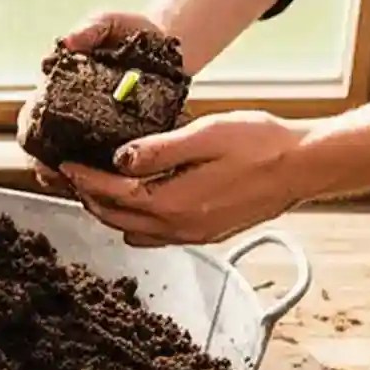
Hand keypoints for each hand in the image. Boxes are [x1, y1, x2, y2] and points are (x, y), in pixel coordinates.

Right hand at [24, 12, 168, 191]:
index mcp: (58, 95)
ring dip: (76, 182)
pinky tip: (113, 189)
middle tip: (63, 178)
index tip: (38, 147)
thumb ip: (91, 28)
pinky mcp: (120, 148)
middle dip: (48, 171)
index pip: (31, 123)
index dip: (30, 139)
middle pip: (45, 156)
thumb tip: (68, 43)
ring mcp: (93, 138)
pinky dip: (104, 184)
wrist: (169, 48)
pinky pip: (106, 174)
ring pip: (72, 171)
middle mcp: (70, 121)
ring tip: (88, 189)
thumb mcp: (111, 23)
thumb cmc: (133, 34)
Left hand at [60, 111, 316, 246]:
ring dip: (111, 212)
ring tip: (99, 188)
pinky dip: (136, 221)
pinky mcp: (205, 234)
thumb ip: (159, 149)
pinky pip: (156, 236)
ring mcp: (192, 235)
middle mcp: (178, 227)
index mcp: (173, 203)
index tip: (65, 165)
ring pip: (133, 231)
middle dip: (89, 198)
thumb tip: (119, 158)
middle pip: (116, 219)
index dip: (85, 178)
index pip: (113, 193)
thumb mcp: (206, 134)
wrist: (303, 167)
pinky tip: (137, 202)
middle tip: (72, 177)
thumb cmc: (261, 144)